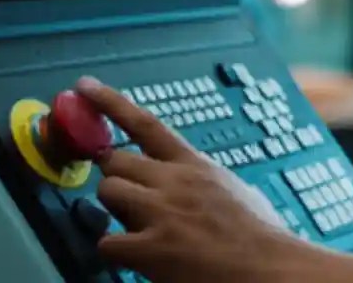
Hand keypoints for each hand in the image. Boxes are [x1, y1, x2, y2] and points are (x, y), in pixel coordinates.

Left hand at [76, 76, 298, 282]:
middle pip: (115, 161)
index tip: (85, 87)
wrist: (268, 267)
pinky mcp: (150, 248)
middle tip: (132, 199)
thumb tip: (190, 178)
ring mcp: (160, 213)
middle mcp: (174, 181)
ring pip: (107, 192)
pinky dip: (117, 250)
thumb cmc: (261, 233)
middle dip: (117, 178)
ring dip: (116, 210)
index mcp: (195, 165)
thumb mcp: (235, 189)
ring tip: (139, 226)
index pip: (147, 124)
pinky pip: (107, 242)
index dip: (111, 103)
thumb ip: (203, 179)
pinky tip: (137, 256)